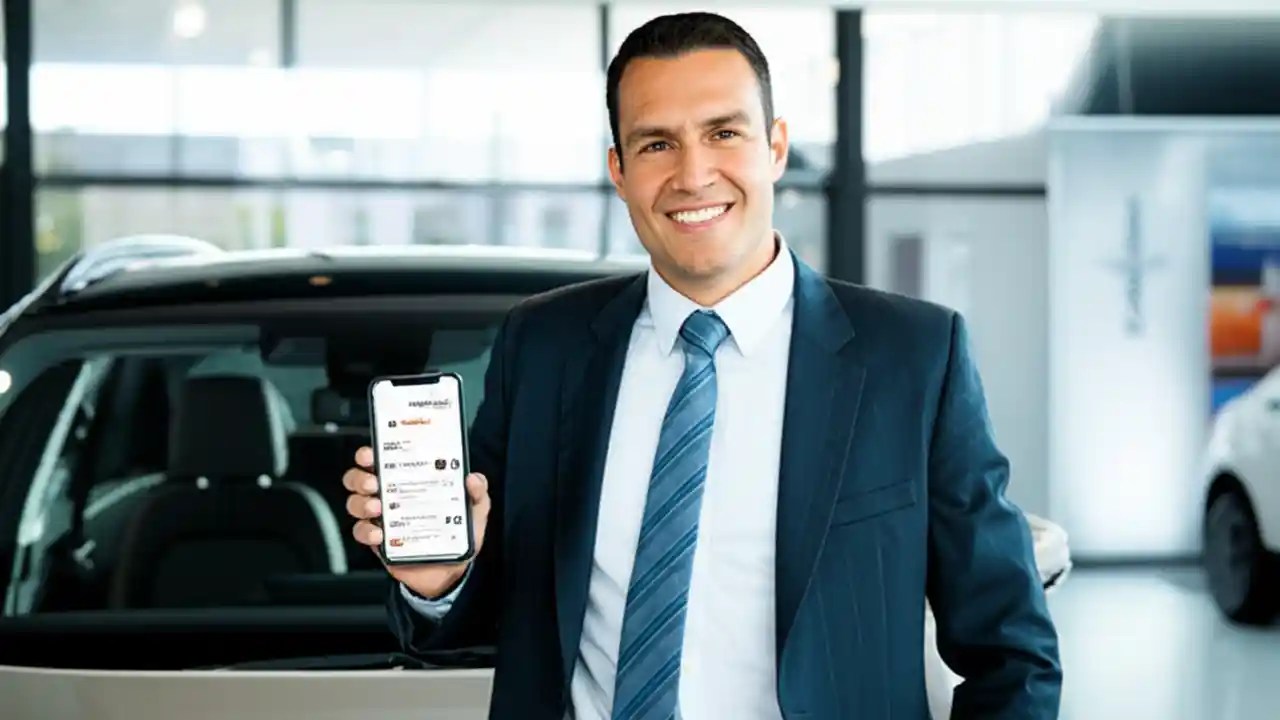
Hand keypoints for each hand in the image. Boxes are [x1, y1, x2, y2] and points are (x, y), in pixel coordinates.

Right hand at [342, 446, 488, 599]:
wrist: (451, 572)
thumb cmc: (457, 533)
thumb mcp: (474, 510)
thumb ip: (478, 493)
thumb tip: (473, 478)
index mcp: (409, 481)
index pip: (382, 459)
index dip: (369, 454)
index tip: (371, 454)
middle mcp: (390, 495)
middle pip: (359, 478)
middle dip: (361, 477)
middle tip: (374, 483)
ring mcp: (381, 519)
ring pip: (355, 503)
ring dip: (361, 502)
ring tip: (376, 508)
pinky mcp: (378, 542)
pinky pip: (360, 532)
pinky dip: (366, 532)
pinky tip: (379, 535)